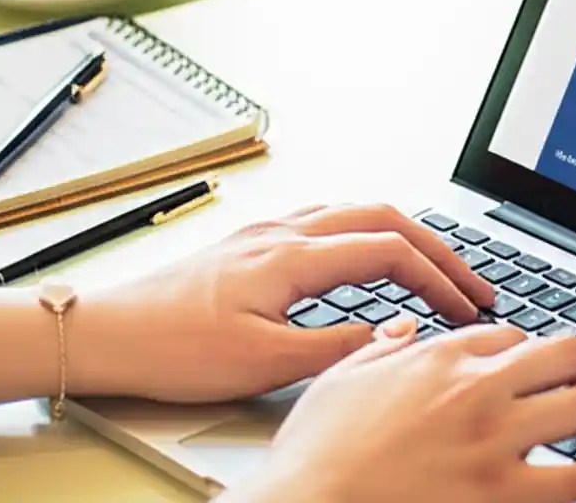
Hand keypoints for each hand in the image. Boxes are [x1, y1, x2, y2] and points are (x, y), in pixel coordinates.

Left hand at [69, 204, 495, 402]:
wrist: (106, 331)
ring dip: (402, 235)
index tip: (465, 305)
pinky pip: (326, 221)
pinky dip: (365, 234)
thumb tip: (392, 334)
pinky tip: (364, 256)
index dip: (438, 278)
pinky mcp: (252, 244)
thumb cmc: (171, 347)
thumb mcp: (263, 362)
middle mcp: (283, 233)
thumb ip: (338, 347)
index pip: (389, 252)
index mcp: (292, 257)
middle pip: (383, 218)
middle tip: (469, 281)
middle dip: (436, 248)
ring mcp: (266, 233)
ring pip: (355, 212)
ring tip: (431, 266)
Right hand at [224, 326, 575, 502]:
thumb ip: (376, 351)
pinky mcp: (508, 496)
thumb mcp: (335, 385)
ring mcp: (496, 442)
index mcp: (437, 360)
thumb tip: (400, 330)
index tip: (534, 370)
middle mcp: (476, 390)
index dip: (529, 353)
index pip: (509, 336)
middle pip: (565, 353)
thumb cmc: (313, 461)